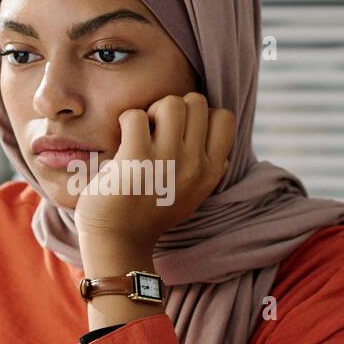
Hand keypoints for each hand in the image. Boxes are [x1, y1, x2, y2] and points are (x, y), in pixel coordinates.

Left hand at [73, 92, 234, 252]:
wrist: (118, 241)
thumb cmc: (150, 213)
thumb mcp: (193, 195)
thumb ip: (209, 170)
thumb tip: (222, 147)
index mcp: (210, 171)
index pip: (225, 118)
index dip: (202, 115)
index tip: (182, 131)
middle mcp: (194, 165)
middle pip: (196, 102)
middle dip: (174, 108)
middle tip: (157, 131)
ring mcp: (167, 161)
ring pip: (171, 102)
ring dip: (152, 111)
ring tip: (142, 133)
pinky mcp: (136, 159)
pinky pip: (136, 115)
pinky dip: (127, 121)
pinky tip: (124, 139)